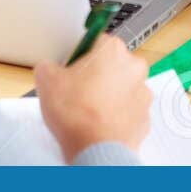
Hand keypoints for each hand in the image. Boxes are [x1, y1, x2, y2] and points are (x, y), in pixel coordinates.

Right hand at [33, 34, 150, 158]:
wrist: (96, 150)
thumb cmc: (77, 115)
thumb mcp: (46, 79)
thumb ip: (48, 65)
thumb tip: (48, 68)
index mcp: (112, 49)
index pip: (94, 41)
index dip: (79, 56)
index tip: (71, 68)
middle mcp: (133, 67)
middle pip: (110, 64)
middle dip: (95, 75)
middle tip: (76, 91)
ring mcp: (143, 93)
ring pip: (121, 88)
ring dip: (107, 95)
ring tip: (86, 111)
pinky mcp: (145, 117)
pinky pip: (128, 111)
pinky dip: (115, 115)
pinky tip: (98, 123)